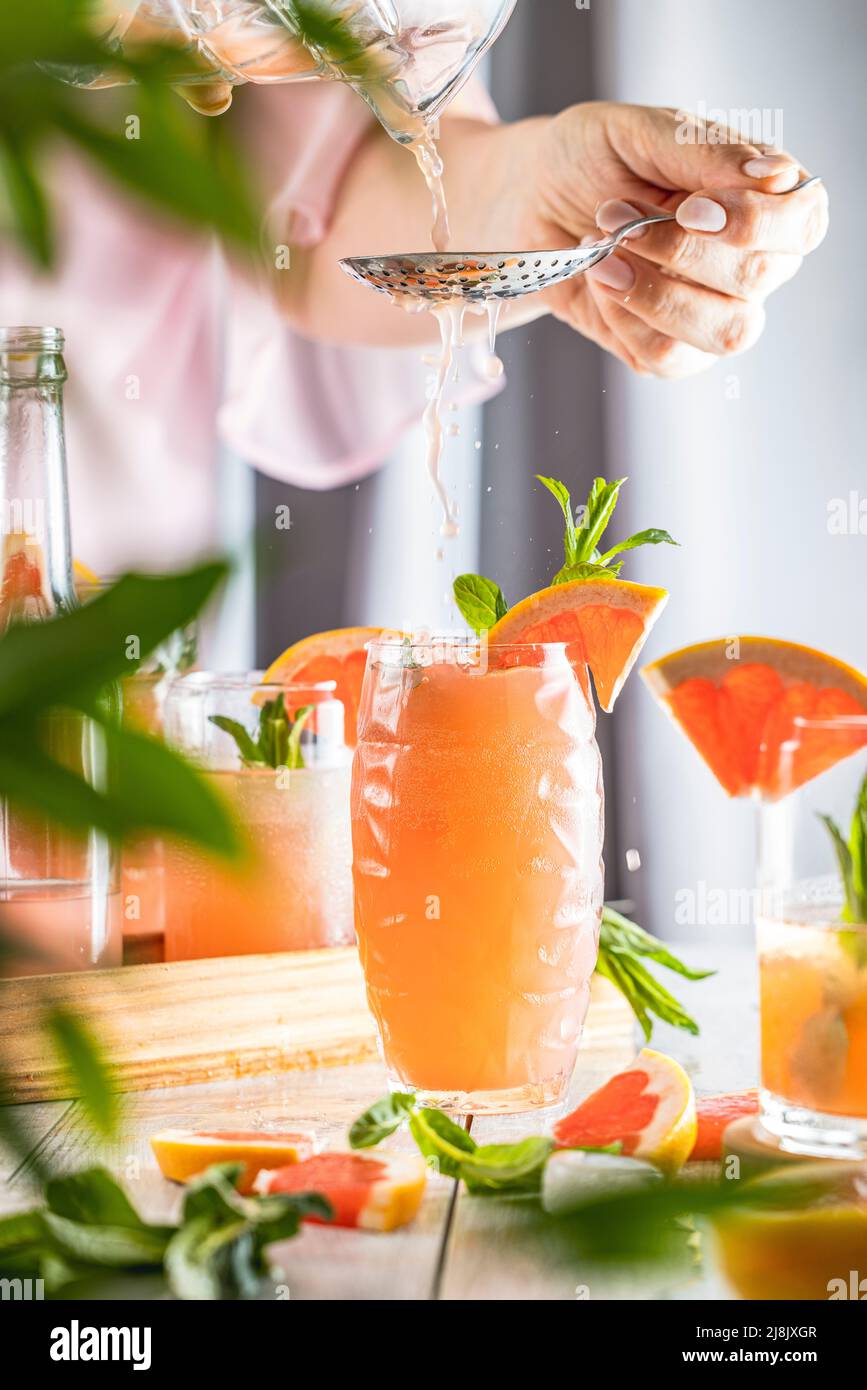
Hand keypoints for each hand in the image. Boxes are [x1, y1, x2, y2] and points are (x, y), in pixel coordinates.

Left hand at [520, 102, 827, 376]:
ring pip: (725, 332)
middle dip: (680, 251)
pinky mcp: (669, 352)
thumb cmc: (593, 158)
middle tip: (615, 216)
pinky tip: (600, 281)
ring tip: (602, 253)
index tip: (691, 207)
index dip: (756, 222)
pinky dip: (623, 318)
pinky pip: (665, 357)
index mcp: (762, 200)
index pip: (802, 222)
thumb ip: (706, 151)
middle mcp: (751, 263)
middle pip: (757, 278)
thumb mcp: (641, 132)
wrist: (530, 200)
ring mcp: (713, 313)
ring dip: (654, 294)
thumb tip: (774, 174)